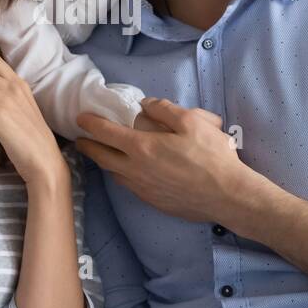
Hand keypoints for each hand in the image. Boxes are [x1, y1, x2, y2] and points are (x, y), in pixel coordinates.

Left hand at [77, 98, 249, 222]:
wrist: (227, 195)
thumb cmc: (211, 156)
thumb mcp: (192, 122)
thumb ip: (164, 110)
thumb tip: (145, 105)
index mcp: (142, 147)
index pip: (106, 133)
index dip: (91, 124)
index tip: (81, 118)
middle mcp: (136, 170)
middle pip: (102, 157)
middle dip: (88, 147)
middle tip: (80, 140)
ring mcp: (144, 189)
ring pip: (115, 175)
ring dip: (105, 163)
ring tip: (103, 155)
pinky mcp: (154, 202)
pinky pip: (130, 187)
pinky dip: (123, 177)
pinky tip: (130, 173)